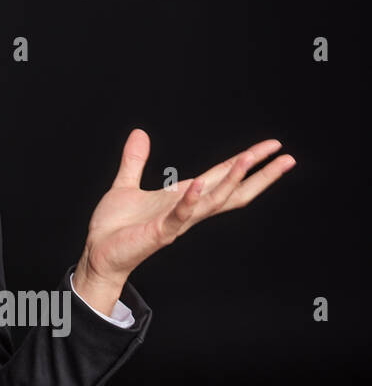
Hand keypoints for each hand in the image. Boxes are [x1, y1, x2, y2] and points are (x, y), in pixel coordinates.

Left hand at [74, 129, 295, 311]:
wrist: (97, 253)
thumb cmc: (116, 226)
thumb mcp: (125, 185)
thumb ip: (135, 160)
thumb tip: (139, 132)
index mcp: (183, 197)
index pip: (222, 176)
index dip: (246, 161)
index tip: (272, 147)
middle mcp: (187, 210)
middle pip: (231, 190)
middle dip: (259, 174)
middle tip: (286, 157)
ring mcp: (176, 222)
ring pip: (213, 201)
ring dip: (231, 180)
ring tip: (248, 159)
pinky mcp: (159, 232)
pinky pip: (179, 216)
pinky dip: (190, 201)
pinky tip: (199, 184)